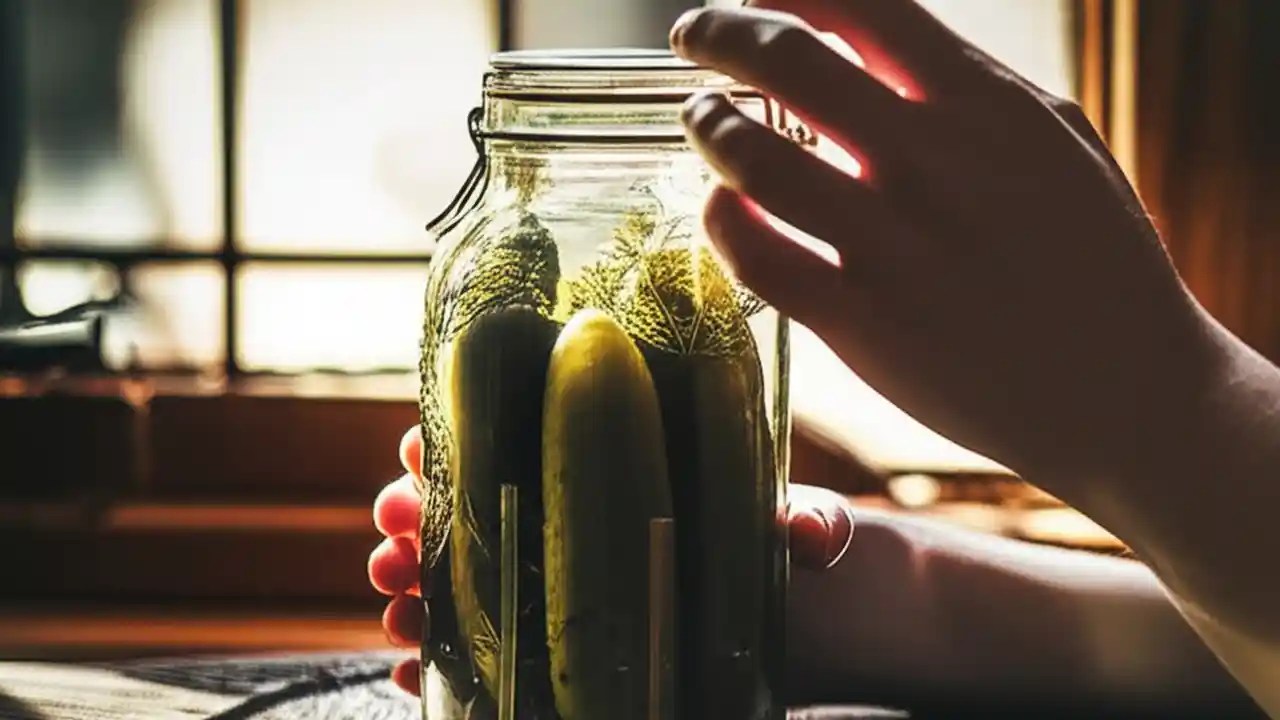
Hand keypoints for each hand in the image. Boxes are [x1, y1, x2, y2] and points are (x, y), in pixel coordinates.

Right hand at [369, 425, 855, 695]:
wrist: (829, 624)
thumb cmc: (805, 555)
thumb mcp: (810, 529)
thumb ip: (813, 525)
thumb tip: (815, 533)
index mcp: (625, 474)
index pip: (528, 441)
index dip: (465, 435)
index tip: (418, 443)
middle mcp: (587, 528)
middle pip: (481, 513)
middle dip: (421, 514)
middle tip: (390, 522)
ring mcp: (577, 594)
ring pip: (474, 585)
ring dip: (420, 585)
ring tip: (393, 596)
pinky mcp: (577, 657)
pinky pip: (495, 661)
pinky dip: (445, 666)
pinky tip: (411, 669)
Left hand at [669, 0, 1224, 501]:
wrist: (1126, 390)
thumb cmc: (1097, 261)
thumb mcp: (1057, 141)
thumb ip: (969, 88)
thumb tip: (875, 45)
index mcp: (986, 106)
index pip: (863, 5)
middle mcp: (932, 164)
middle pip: (789, 61)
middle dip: (720, 32)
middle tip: (692, 35)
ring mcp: (892, 246)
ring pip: (756, 158)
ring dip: (710, 125)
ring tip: (699, 118)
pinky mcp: (862, 325)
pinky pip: (760, 258)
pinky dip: (722, 220)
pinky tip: (718, 205)